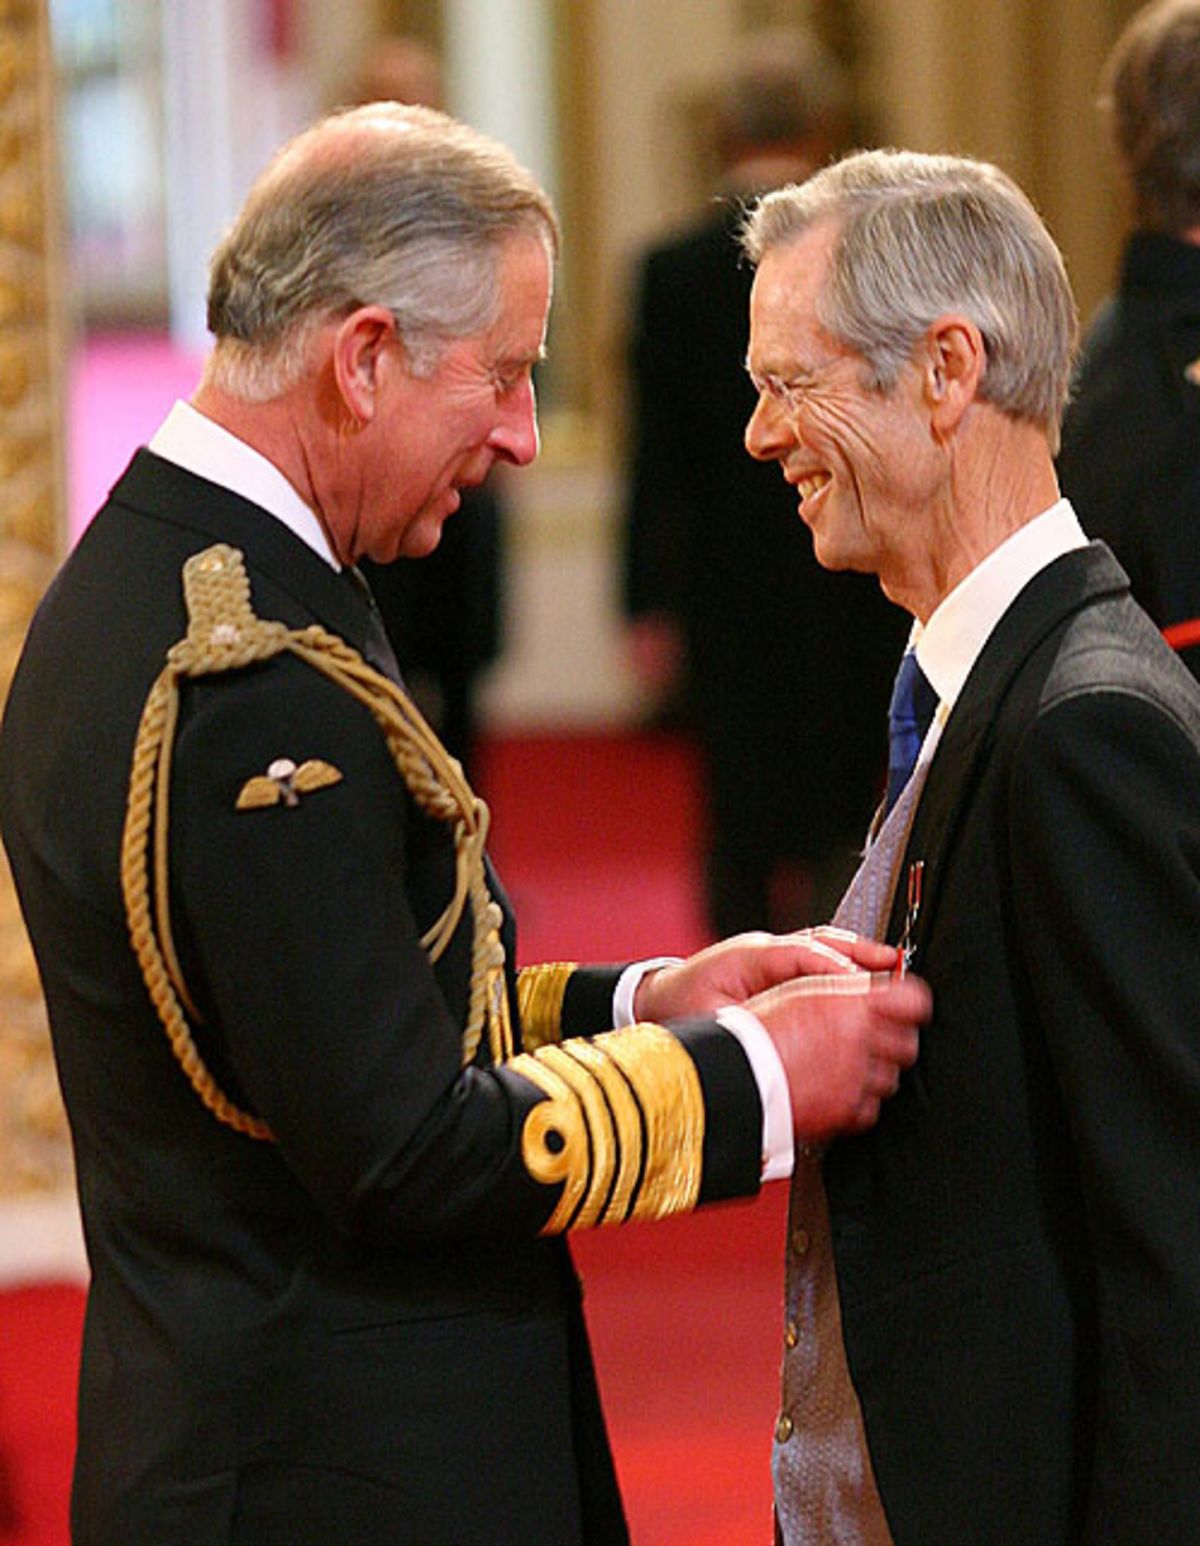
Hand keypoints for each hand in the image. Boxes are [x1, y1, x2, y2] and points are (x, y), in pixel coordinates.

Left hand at [634, 928, 899, 1021]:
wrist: (655, 1001)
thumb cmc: (680, 1010)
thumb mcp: (712, 1020)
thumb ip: (750, 1024)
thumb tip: (789, 1034)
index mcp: (751, 956)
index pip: (805, 954)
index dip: (838, 970)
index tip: (865, 987)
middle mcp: (766, 950)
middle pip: (823, 942)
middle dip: (861, 954)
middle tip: (895, 969)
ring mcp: (772, 955)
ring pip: (825, 946)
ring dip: (859, 956)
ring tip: (892, 968)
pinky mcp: (776, 967)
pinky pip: (818, 959)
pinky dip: (845, 967)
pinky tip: (866, 981)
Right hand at [747, 971, 928, 1140]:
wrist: (738, 1074)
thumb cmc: (759, 1030)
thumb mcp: (802, 991)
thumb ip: (845, 991)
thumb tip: (874, 991)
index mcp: (853, 1004)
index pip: (913, 1001)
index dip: (910, 1003)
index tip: (906, 1006)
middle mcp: (862, 1040)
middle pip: (908, 1042)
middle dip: (894, 1040)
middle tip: (872, 1038)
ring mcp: (858, 1078)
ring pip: (891, 1077)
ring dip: (874, 1071)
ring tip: (843, 1065)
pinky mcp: (849, 1110)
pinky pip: (870, 1107)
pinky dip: (858, 1100)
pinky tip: (835, 1088)